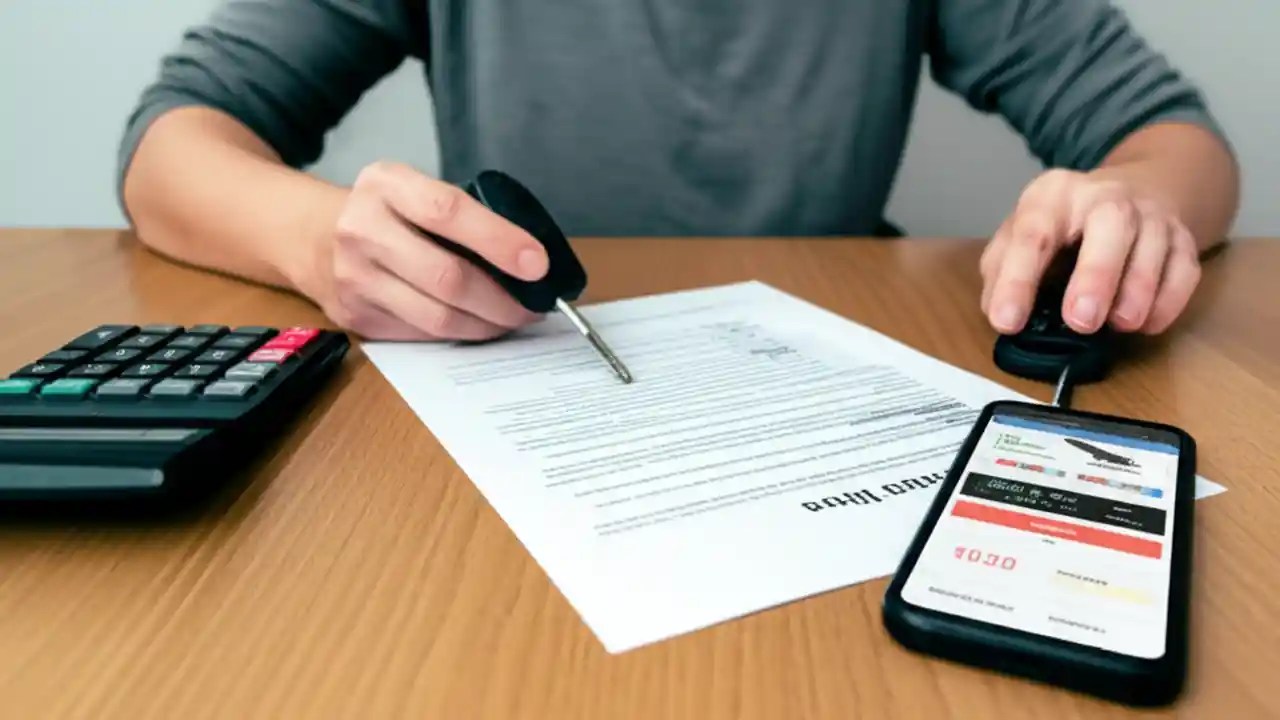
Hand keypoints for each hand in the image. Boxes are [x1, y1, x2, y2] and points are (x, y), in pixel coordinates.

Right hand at [310, 161, 547, 340]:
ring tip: (513, 319)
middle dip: (503, 299)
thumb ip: (459, 212)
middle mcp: (363, 230)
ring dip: (487, 325)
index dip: (499, 241)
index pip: (449, 212)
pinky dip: (459, 334)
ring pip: (438, 317)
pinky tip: (478, 325)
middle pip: (448, 277)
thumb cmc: (381, 211)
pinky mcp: (356, 317)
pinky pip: (422, 334)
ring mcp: (355, 279)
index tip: (537, 264)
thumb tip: (527, 257)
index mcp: (386, 185)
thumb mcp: (410, 188)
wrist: (308, 236)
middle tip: (534, 305)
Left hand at [981, 169, 1201, 335]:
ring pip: (1155, 244)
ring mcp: (1149, 213)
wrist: (1129, 191)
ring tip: (1120, 325)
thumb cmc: (1061, 225)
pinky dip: (1169, 300)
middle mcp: (1104, 196)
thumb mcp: (1019, 235)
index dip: (1017, 280)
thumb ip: (1001, 270)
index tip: (1007, 322)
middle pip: (1109, 224)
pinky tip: (1147, 324)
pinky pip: (1185, 267)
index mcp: (1052, 195)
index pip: (1032, 233)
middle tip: (1081, 321)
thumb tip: (1000, 314)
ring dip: (1139, 290)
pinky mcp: (1182, 236)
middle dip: (1096, 274)